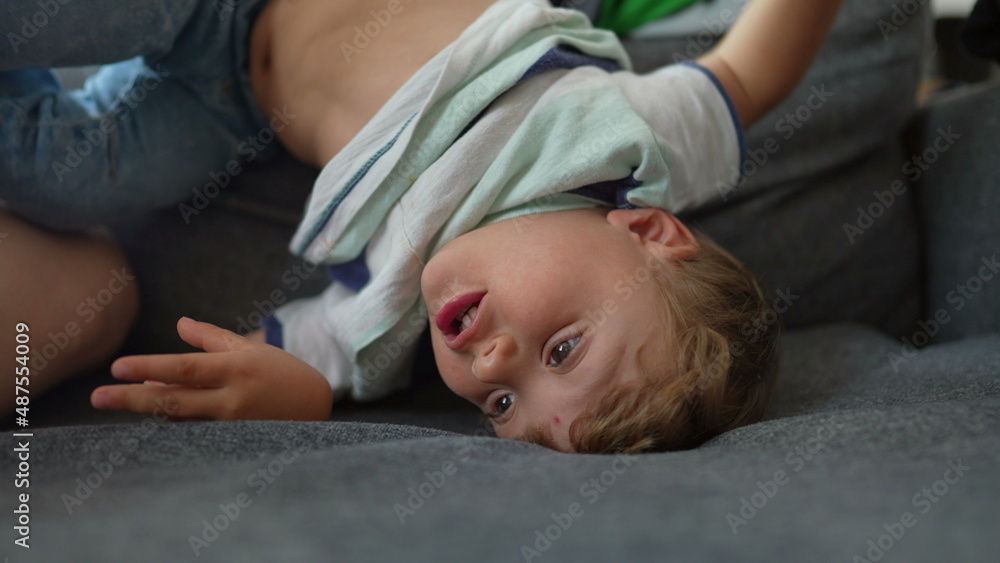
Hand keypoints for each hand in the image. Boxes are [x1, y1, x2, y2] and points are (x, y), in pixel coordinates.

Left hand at [91, 317, 332, 420]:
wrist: (315, 408)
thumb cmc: (282, 372)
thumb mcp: (252, 349)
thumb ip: (213, 338)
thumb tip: (179, 324)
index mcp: (237, 368)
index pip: (184, 369)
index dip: (150, 368)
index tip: (118, 367)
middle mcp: (232, 399)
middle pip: (173, 401)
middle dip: (132, 398)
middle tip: (98, 396)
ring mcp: (232, 425)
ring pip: (179, 418)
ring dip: (147, 407)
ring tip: (116, 397)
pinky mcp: (232, 442)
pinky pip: (192, 431)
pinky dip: (170, 419)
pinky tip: (152, 411)